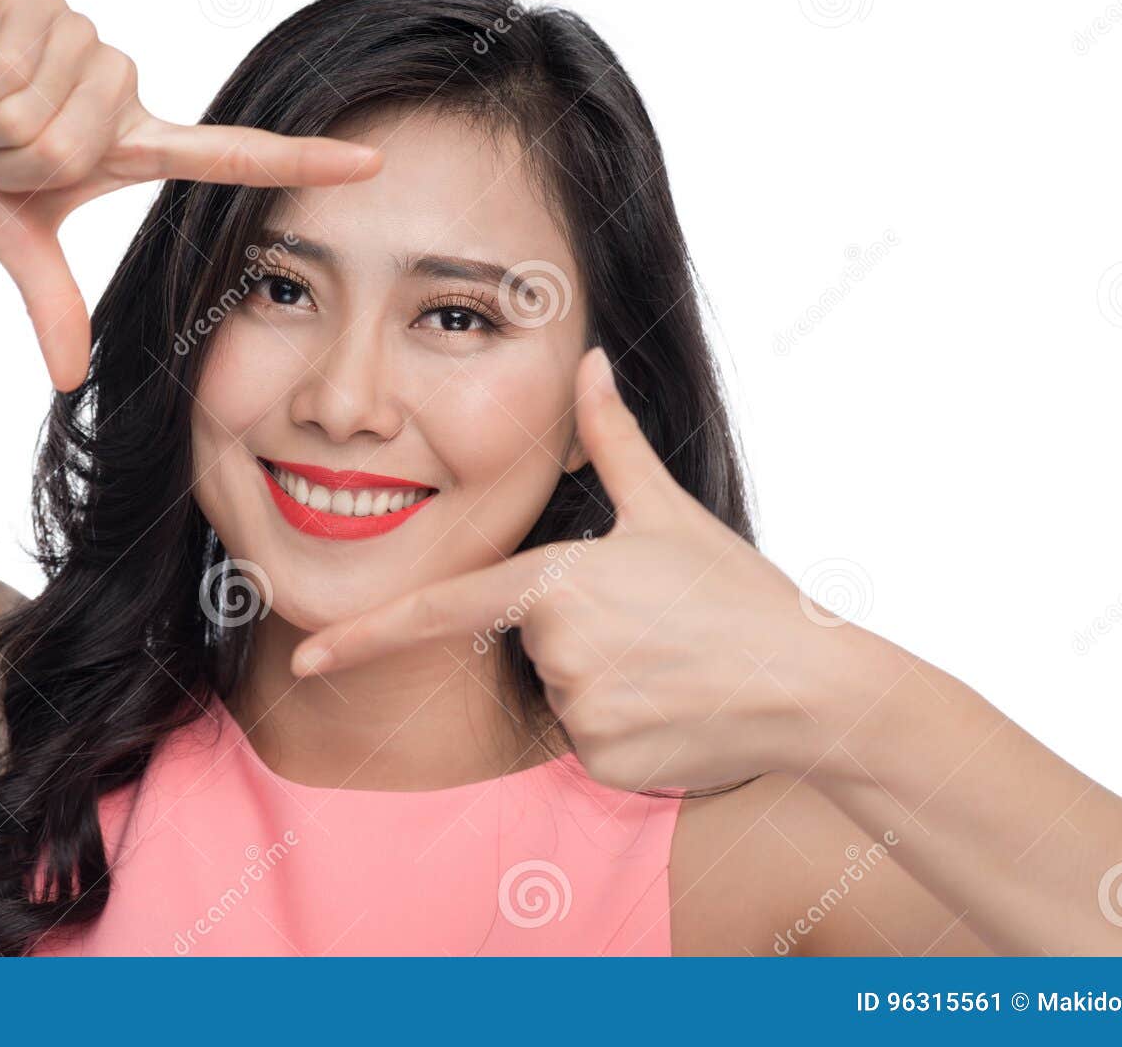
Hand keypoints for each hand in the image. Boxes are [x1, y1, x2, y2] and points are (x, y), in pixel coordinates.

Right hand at [0, 0, 381, 390]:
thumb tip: (69, 380)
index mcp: (138, 146)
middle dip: (18, 161)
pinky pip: (8, 73)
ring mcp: (91, 41)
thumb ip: (49, 299)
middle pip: (84, 147)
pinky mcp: (48, 2)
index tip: (372, 164)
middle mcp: (127, 90)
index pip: (234, 155)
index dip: (302, 162)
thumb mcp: (13, 234)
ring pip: (46, 112)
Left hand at [292, 347, 894, 791]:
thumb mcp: (668, 512)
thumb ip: (611, 440)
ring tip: (674, 666)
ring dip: (607, 684)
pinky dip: (627, 729)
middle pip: (531, 646)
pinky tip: (677, 709)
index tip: (306, 658)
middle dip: (580, 638)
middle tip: (655, 630)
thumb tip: (588, 360)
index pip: (439, 610)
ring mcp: (579, 709)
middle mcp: (555, 647)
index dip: (364, 636)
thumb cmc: (739, 595)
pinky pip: (592, 742)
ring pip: (563, 696)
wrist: (814, 687)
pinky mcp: (605, 761)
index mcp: (556, 581)